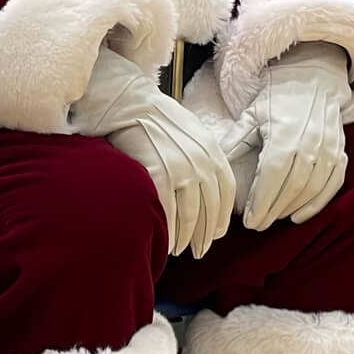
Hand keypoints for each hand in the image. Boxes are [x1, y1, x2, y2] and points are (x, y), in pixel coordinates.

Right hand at [69, 47, 234, 258]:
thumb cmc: (154, 117)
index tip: (216, 234)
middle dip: (205, 235)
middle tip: (199, 251)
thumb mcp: (190, 130)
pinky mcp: (159, 174)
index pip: (225, 193)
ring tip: (178, 250)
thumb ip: (202, 155)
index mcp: (212, 149)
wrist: (127, 102)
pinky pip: (168, 213)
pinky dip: (168, 232)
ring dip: (186, 238)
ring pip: (191, 216)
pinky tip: (164, 242)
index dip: (221, 218)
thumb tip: (206, 184)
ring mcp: (181, 168)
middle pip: (211, 209)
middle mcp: (202, 160)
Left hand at [241, 42, 350, 230]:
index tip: (249, 221)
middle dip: (273, 210)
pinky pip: (333, 183)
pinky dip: (318, 203)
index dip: (260, 201)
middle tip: (257, 225)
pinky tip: (300, 216)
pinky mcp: (340, 151)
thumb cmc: (276, 98)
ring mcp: (328, 148)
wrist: (313, 78)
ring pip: (312, 188)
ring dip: (292, 208)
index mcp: (283, 134)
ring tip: (273, 218)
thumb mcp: (250, 116)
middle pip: (291, 187)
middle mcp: (309, 142)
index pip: (271, 176)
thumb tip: (213, 167)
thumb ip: (234, 143)